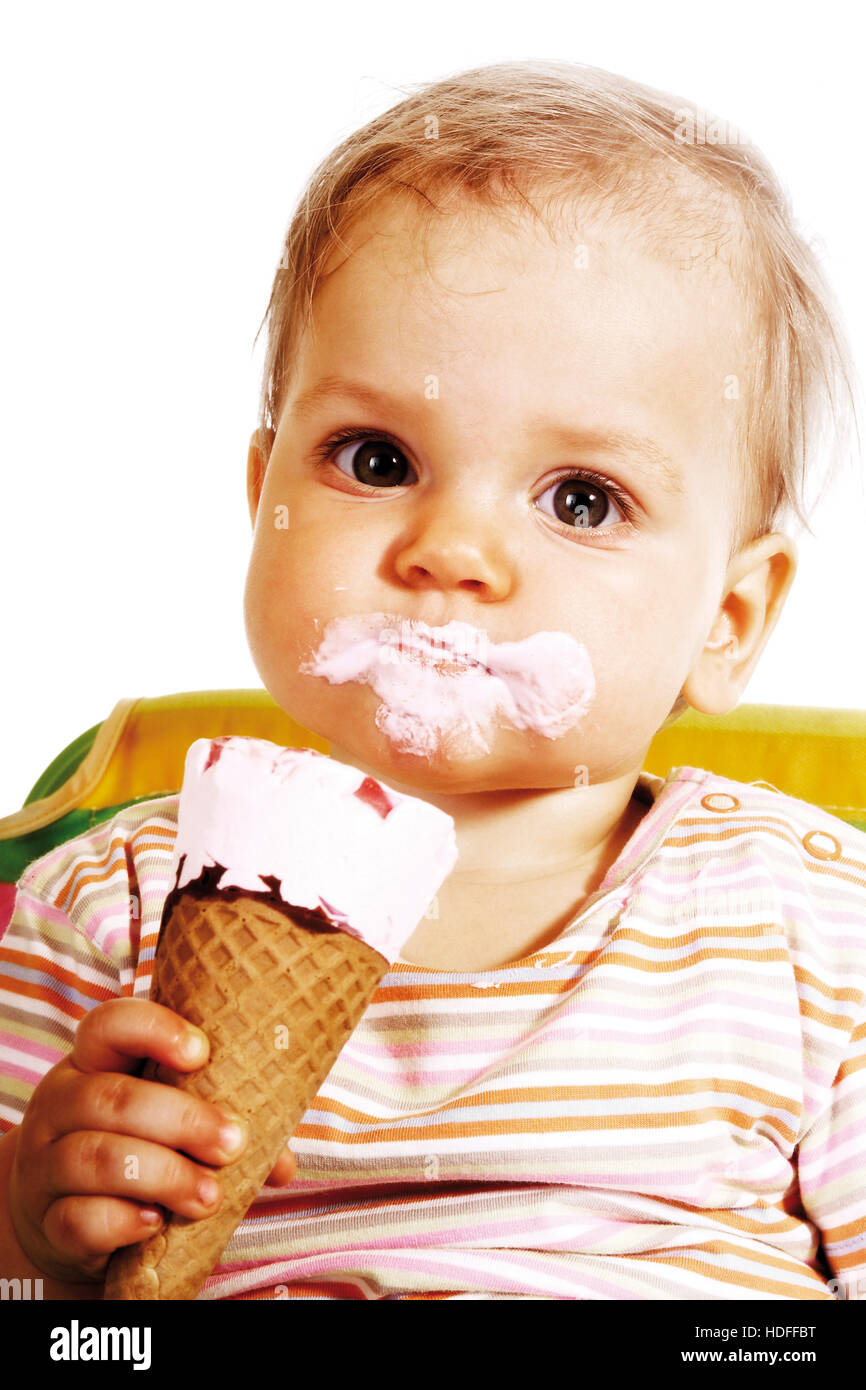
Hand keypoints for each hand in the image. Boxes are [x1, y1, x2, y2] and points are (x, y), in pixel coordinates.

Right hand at [7, 997, 296, 1282]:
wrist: (65, 1214)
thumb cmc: (134, 1147)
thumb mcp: (166, 1119)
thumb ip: (221, 1122)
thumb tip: (282, 1164)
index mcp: (94, 1062)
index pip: (109, 1025)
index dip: (155, 1030)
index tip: (202, 1052)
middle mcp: (61, 1103)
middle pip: (112, 1098)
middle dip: (183, 1120)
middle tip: (233, 1143)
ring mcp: (47, 1164)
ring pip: (98, 1159)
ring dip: (166, 1176)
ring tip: (210, 1195)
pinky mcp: (49, 1221)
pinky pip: (81, 1219)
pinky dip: (124, 1221)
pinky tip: (157, 1221)